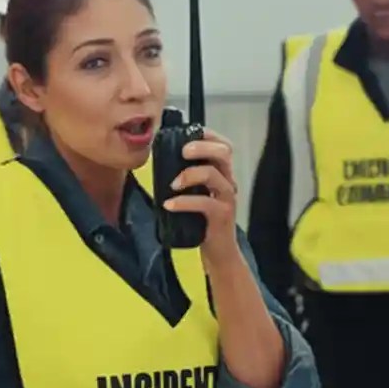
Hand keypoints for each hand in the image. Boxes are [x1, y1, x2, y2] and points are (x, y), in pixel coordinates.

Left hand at [162, 127, 238, 263]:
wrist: (218, 252)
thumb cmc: (203, 221)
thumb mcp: (196, 194)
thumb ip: (187, 177)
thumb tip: (160, 161)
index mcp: (222, 173)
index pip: (222, 145)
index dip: (208, 135)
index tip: (187, 135)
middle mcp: (228, 182)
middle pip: (223, 153)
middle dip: (201, 147)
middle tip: (182, 152)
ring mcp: (227, 198)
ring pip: (213, 175)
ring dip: (189, 175)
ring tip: (171, 185)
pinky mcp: (222, 216)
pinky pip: (205, 203)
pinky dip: (184, 202)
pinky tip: (169, 205)